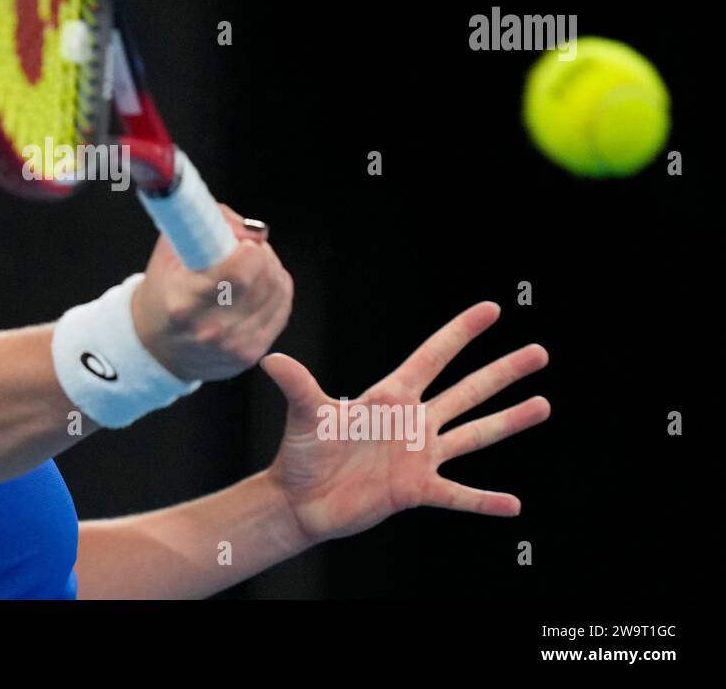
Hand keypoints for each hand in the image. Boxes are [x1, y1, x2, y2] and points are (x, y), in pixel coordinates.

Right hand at [132, 204, 292, 382]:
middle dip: (262, 255)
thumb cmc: (163, 290)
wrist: (156, 346)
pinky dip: (277, 291)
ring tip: (251, 266)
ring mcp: (232, 347)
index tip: (242, 243)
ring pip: (277, 292)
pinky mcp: (249, 356)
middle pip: (264, 280)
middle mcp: (209, 330)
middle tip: (247, 250)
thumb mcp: (171, 249)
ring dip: (271, 270)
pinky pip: (282, 310)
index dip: (250, 250)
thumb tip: (252, 230)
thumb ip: (209, 225)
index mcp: (184, 303)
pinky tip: (260, 285)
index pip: (238, 273)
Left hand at [260, 301, 550, 545]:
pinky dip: (484, 501)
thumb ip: (296, 385)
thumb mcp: (305, 415)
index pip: (433, 356)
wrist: (300, 500)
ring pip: (474, 433)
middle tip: (539, 352)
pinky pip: (459, 495)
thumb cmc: (302, 453)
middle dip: (502, 372)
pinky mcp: (418, 490)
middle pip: (467, 390)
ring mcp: (419, 456)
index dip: (461, 333)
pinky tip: (513, 504)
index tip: (492, 309)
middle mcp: (412, 422)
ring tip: (543, 405)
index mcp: (390, 397)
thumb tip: (270, 358)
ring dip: (509, 421)